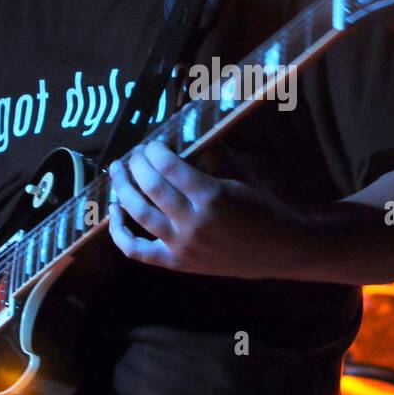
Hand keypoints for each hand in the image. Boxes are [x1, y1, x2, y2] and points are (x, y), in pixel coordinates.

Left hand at [106, 141, 296, 276]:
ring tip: (119, 172)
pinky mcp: (177, 263)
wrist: (279, 251)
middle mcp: (193, 222)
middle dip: (136, 165)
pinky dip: (119, 232)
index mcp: (211, 196)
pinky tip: (114, 212)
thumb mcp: (239, 175)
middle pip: (150, 187)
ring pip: (138, 214)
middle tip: (134, 155)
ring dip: (122, 189)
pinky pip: (137, 251)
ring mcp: (183, 245)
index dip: (153, 151)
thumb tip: (182, 131)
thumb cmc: (262, 208)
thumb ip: (210, 153)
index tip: (152, 144)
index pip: (169, 167)